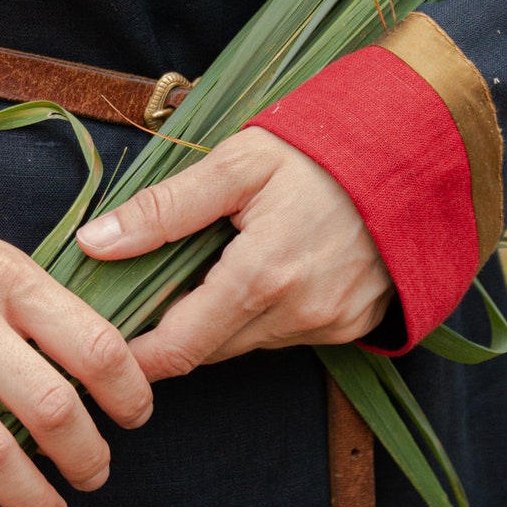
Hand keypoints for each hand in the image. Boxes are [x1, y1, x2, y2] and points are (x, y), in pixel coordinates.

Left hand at [75, 128, 392, 380]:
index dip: (133, 355)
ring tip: (213, 265)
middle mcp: (299, 313)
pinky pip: (287, 335)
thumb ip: (163, 209)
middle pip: (208, 351)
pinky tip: (267, 270)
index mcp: (262, 276)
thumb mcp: (236, 163)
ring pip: (246, 344)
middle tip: (148, 288)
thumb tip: (93, 244)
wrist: (413, 153)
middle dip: (173, 330)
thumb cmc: (320, 151)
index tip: (104, 342)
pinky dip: (264, 314)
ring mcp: (331, 324)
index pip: (177, 349)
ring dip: (220, 320)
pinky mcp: (353, 326)